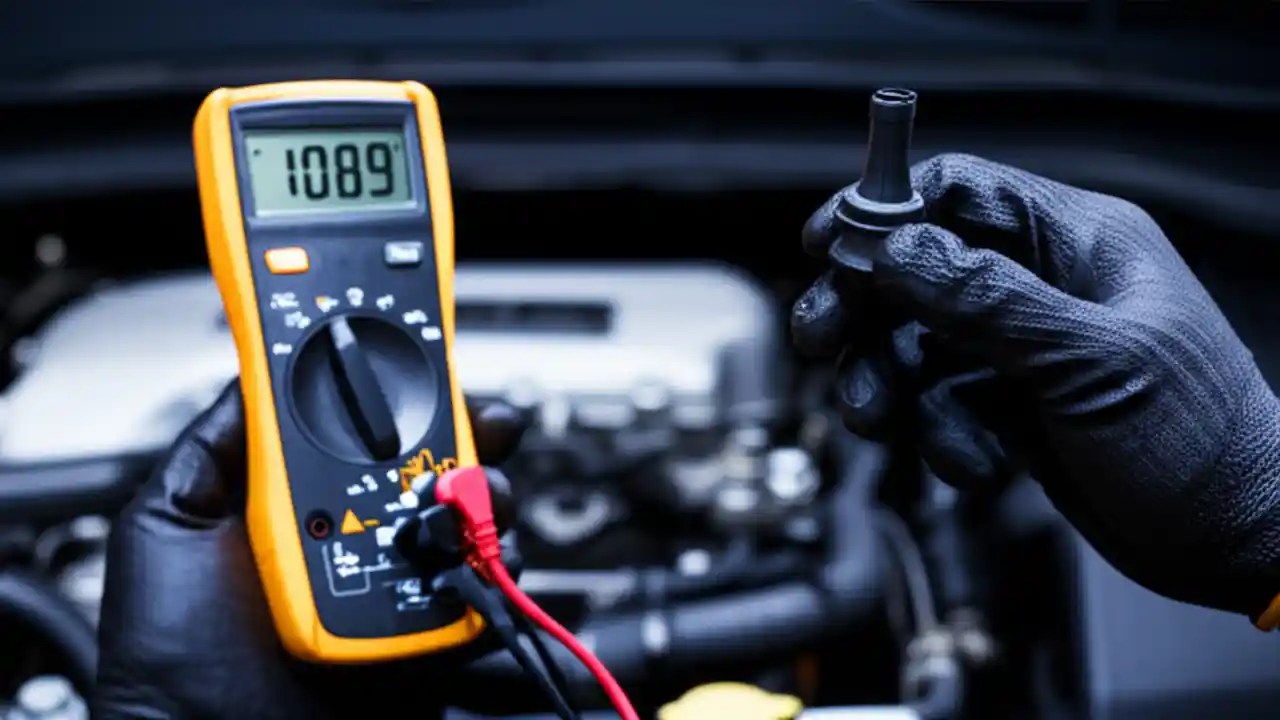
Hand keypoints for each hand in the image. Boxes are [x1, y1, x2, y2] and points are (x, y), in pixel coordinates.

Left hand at [92, 382, 526, 718]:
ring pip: (468, 527)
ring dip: (489, 502)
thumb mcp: (168, 525)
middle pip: (434, 472)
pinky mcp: (428, 641)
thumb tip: (261, 374)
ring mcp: (396, 590)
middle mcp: (356, 540)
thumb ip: (214, 447)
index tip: (433, 374)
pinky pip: (482, 598)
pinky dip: (498, 575)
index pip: (365, 435)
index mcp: (303, 506)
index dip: (404, 400)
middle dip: (471, 439)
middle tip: (486, 428)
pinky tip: (486, 562)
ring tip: (481, 502)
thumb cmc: (170, 652)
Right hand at [792, 154, 1279, 618]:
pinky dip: (938, 434)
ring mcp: (1025, 349)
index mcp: (1079, 243)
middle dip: (864, 307)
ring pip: (917, 343)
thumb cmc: (1202, 442)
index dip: (884, 209)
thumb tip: (897, 247)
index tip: (824, 243)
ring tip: (882, 421)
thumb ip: (985, 299)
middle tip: (824, 340)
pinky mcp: (1012, 406)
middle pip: (919, 269)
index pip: (960, 192)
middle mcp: (1044, 287)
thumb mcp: (1088, 361)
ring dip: (889, 384)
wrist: (1236, 544)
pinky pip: (939, 402)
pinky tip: (973, 463)